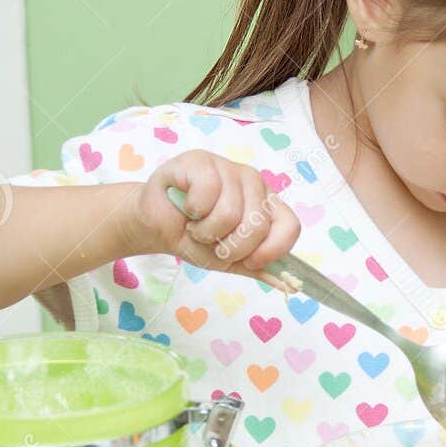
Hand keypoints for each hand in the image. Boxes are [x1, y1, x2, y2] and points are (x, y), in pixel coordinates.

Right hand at [126, 149, 299, 276]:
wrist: (156, 227)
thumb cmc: (194, 239)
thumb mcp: (230, 260)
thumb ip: (258, 267)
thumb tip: (289, 286)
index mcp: (267, 205)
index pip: (289, 226)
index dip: (271, 250)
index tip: (249, 261)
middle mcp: (254, 184)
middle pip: (257, 225)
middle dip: (229, 246)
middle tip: (211, 241)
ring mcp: (229, 168)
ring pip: (230, 213)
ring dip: (206, 231)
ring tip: (195, 225)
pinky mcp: (202, 160)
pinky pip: (207, 192)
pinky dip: (192, 210)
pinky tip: (186, 206)